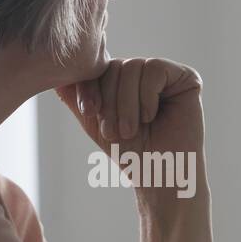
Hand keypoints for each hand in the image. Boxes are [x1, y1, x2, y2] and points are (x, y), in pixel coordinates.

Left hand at [54, 52, 204, 161]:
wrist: (158, 176)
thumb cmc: (129, 153)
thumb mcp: (95, 120)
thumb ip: (76, 95)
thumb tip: (53, 74)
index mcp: (127, 79)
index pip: (101, 67)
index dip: (90, 87)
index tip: (89, 112)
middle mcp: (147, 72)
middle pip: (117, 65)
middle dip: (110, 100)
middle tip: (115, 130)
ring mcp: (169, 74)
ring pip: (134, 66)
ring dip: (127, 104)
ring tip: (131, 130)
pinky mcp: (187, 78)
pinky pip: (155, 69)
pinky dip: (147, 97)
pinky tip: (153, 117)